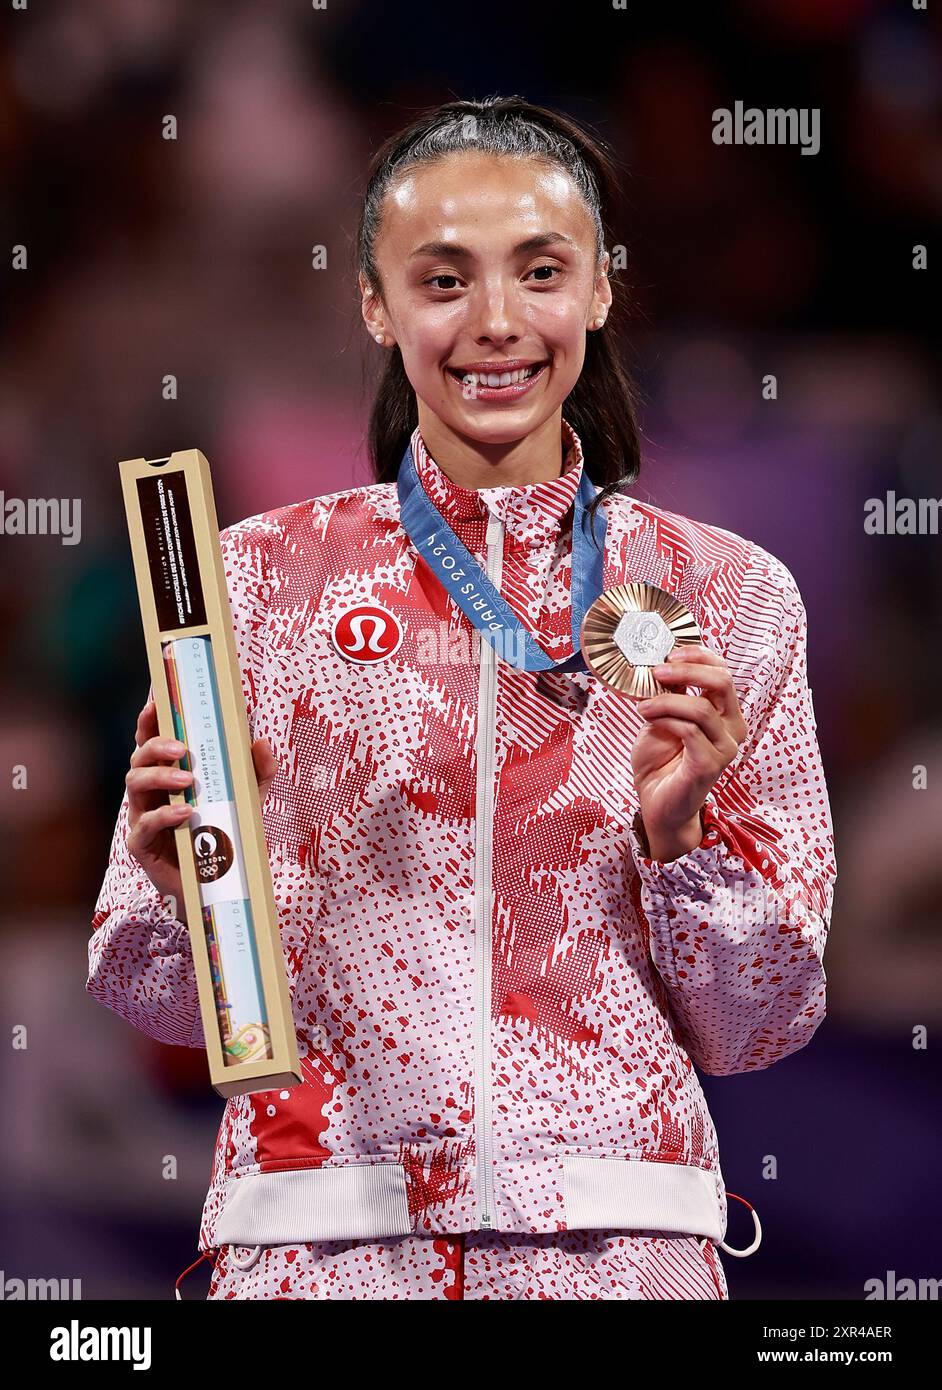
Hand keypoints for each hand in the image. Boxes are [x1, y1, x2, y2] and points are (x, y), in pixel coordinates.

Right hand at [126, 697, 278, 922]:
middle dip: (156, 746)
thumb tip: (260, 742)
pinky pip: (144, 826)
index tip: (157, 702)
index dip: (149, 720)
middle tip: (183, 749)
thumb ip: (257, 771)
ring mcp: (142, 817)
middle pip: (138, 758)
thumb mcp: (248, 799)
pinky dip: (163, 816)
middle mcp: (149, 792)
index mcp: (168, 775)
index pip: (151, 741)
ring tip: (188, 780)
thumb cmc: (226, 835)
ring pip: (134, 785)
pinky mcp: (142, 846)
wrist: (219, 886)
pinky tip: (185, 812)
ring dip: (160, 777)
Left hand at [631, 644, 746, 860]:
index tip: (670, 653)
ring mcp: (725, 748)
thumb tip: (657, 664)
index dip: (699, 655)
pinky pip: (689, 731)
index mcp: (724, 712)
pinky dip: (665, 720)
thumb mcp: (661, 718)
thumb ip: (667, 694)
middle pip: (723, 682)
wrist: (656, 802)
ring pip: (702, 708)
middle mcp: (732, 728)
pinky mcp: (710, 765)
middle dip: (688, 670)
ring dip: (666, 701)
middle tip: (658, 671)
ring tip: (642, 706)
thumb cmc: (660, 761)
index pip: (723, 672)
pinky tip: (648, 720)